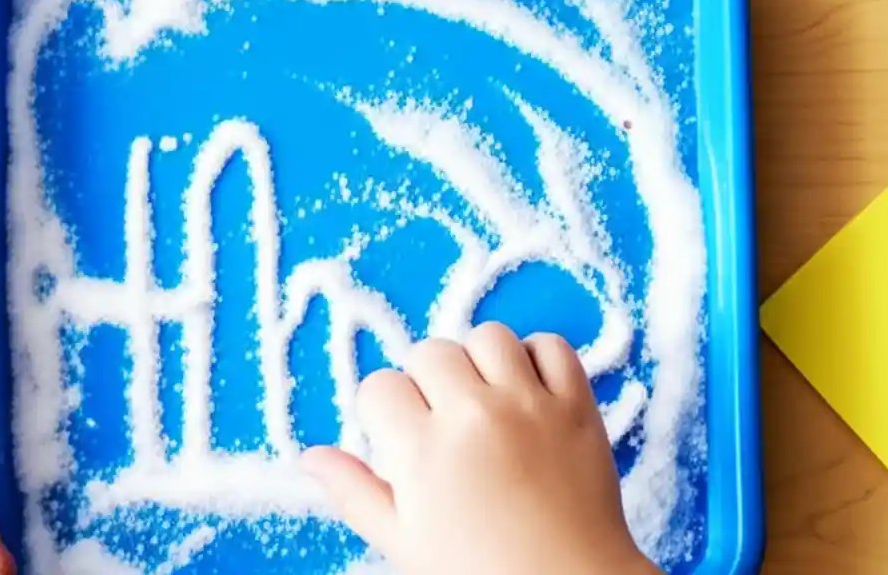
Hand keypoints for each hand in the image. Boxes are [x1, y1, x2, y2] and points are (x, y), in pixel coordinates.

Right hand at [303, 322, 659, 574]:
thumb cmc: (480, 572)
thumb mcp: (404, 542)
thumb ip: (355, 493)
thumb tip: (311, 457)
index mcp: (423, 451)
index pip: (380, 386)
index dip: (383, 410)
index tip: (400, 435)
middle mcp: (474, 415)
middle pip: (430, 352)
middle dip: (427, 381)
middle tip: (442, 423)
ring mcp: (530, 404)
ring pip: (488, 336)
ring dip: (479, 361)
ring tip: (485, 400)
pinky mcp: (576, 405)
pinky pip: (551, 345)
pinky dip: (537, 358)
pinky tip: (526, 390)